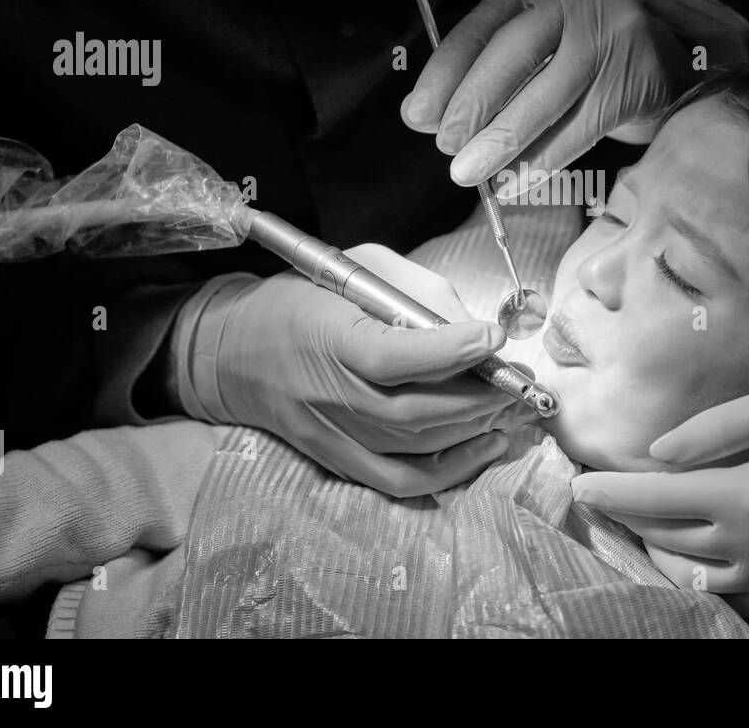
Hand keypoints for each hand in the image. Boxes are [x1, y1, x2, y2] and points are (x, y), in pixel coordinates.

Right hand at [180, 244, 535, 496]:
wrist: (231, 350)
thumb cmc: (302, 299)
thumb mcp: (355, 269)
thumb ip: (413, 290)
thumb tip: (470, 326)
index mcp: (328, 336)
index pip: (393, 356)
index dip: (449, 350)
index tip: (493, 338)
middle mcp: (329, 393)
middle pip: (415, 411)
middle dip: (480, 396)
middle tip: (518, 377)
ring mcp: (332, 434)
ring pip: (417, 446)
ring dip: (474, 428)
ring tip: (508, 404)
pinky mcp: (337, 460)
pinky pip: (402, 480)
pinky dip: (452, 470)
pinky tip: (486, 445)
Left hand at [401, 0, 685, 191]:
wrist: (663, 56)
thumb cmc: (580, 50)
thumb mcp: (534, 37)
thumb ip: (485, 67)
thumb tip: (428, 117)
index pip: (483, 23)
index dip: (446, 72)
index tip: (419, 115)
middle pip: (517, 51)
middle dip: (475, 105)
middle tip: (446, 146)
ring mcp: (617, 31)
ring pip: (550, 94)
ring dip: (505, 141)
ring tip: (470, 172)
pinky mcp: (640, 74)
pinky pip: (583, 126)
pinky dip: (545, 159)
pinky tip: (515, 181)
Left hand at [571, 381, 748, 615]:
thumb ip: (716, 429)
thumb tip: (659, 453)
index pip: (659, 498)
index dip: (613, 491)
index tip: (579, 484)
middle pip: (664, 538)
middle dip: (625, 516)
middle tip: (596, 495)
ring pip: (687, 575)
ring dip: (654, 546)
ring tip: (636, 517)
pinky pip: (722, 594)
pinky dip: (692, 573)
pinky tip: (681, 548)